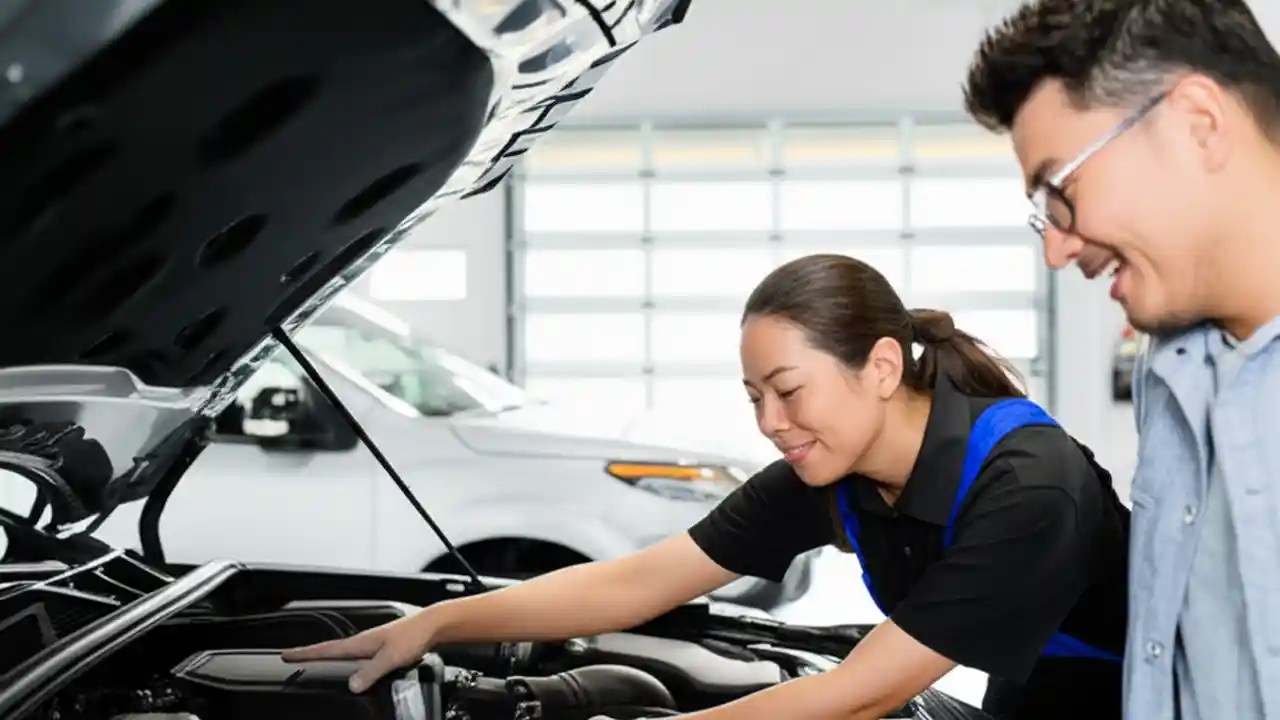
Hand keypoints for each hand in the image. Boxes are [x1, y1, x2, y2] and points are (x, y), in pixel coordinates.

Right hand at [281, 613, 435, 692]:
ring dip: (332, 659)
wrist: (434, 625)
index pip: (327, 649)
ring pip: (347, 654)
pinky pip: (362, 659)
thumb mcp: (390, 657)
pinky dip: (351, 664)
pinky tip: (355, 670)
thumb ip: (370, 672)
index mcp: (361, 642)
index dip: (305, 653)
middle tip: (295, 659)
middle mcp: (365, 642)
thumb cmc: (414, 635)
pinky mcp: (385, 649)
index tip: (286, 654)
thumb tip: (352, 685)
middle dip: (313, 655)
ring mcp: (375, 645)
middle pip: (332, 651)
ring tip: (317, 664)